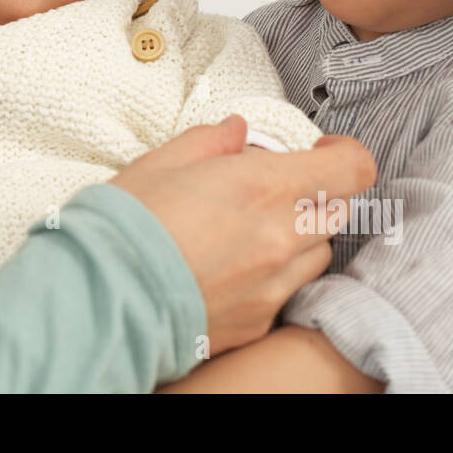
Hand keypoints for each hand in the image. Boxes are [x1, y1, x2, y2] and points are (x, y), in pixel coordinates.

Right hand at [109, 115, 375, 355]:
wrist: (100, 298)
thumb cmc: (123, 226)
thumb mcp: (161, 162)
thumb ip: (211, 141)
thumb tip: (236, 131)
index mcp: (264, 186)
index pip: (352, 168)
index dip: (345, 154)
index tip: (321, 150)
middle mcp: (281, 237)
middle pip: (337, 209)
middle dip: (313, 192)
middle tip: (269, 189)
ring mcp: (273, 285)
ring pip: (318, 254)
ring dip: (297, 237)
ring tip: (248, 233)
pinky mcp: (258, 321)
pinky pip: (286, 292)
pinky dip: (271, 277)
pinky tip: (229, 269)